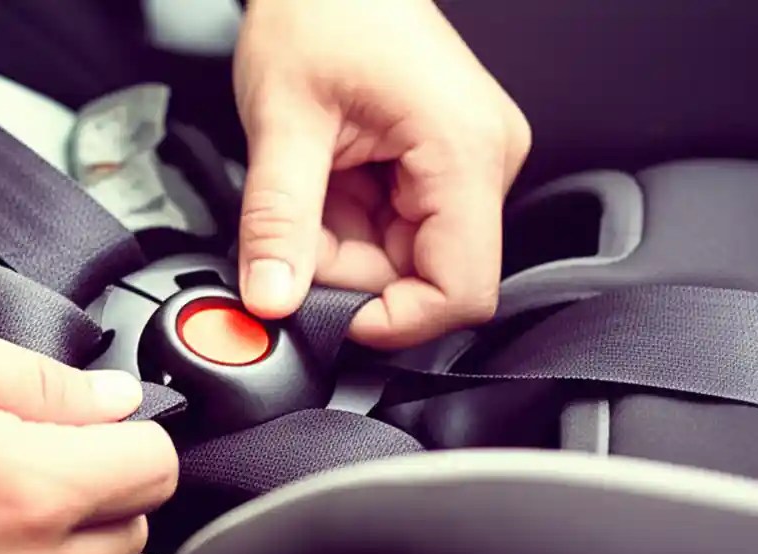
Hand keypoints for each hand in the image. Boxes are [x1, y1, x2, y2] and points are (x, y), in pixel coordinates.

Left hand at [233, 0, 531, 348]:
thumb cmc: (319, 9)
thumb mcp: (282, 120)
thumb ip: (276, 221)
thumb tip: (271, 298)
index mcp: (465, 151)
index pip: (461, 291)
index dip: (391, 319)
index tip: (326, 309)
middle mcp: (485, 160)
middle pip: (425, 277)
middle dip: (349, 271)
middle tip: (296, 224)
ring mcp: (469, 161)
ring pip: (406, 257)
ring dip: (345, 244)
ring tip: (312, 184)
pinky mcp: (446, 162)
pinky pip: (399, 227)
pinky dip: (351, 222)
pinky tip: (330, 178)